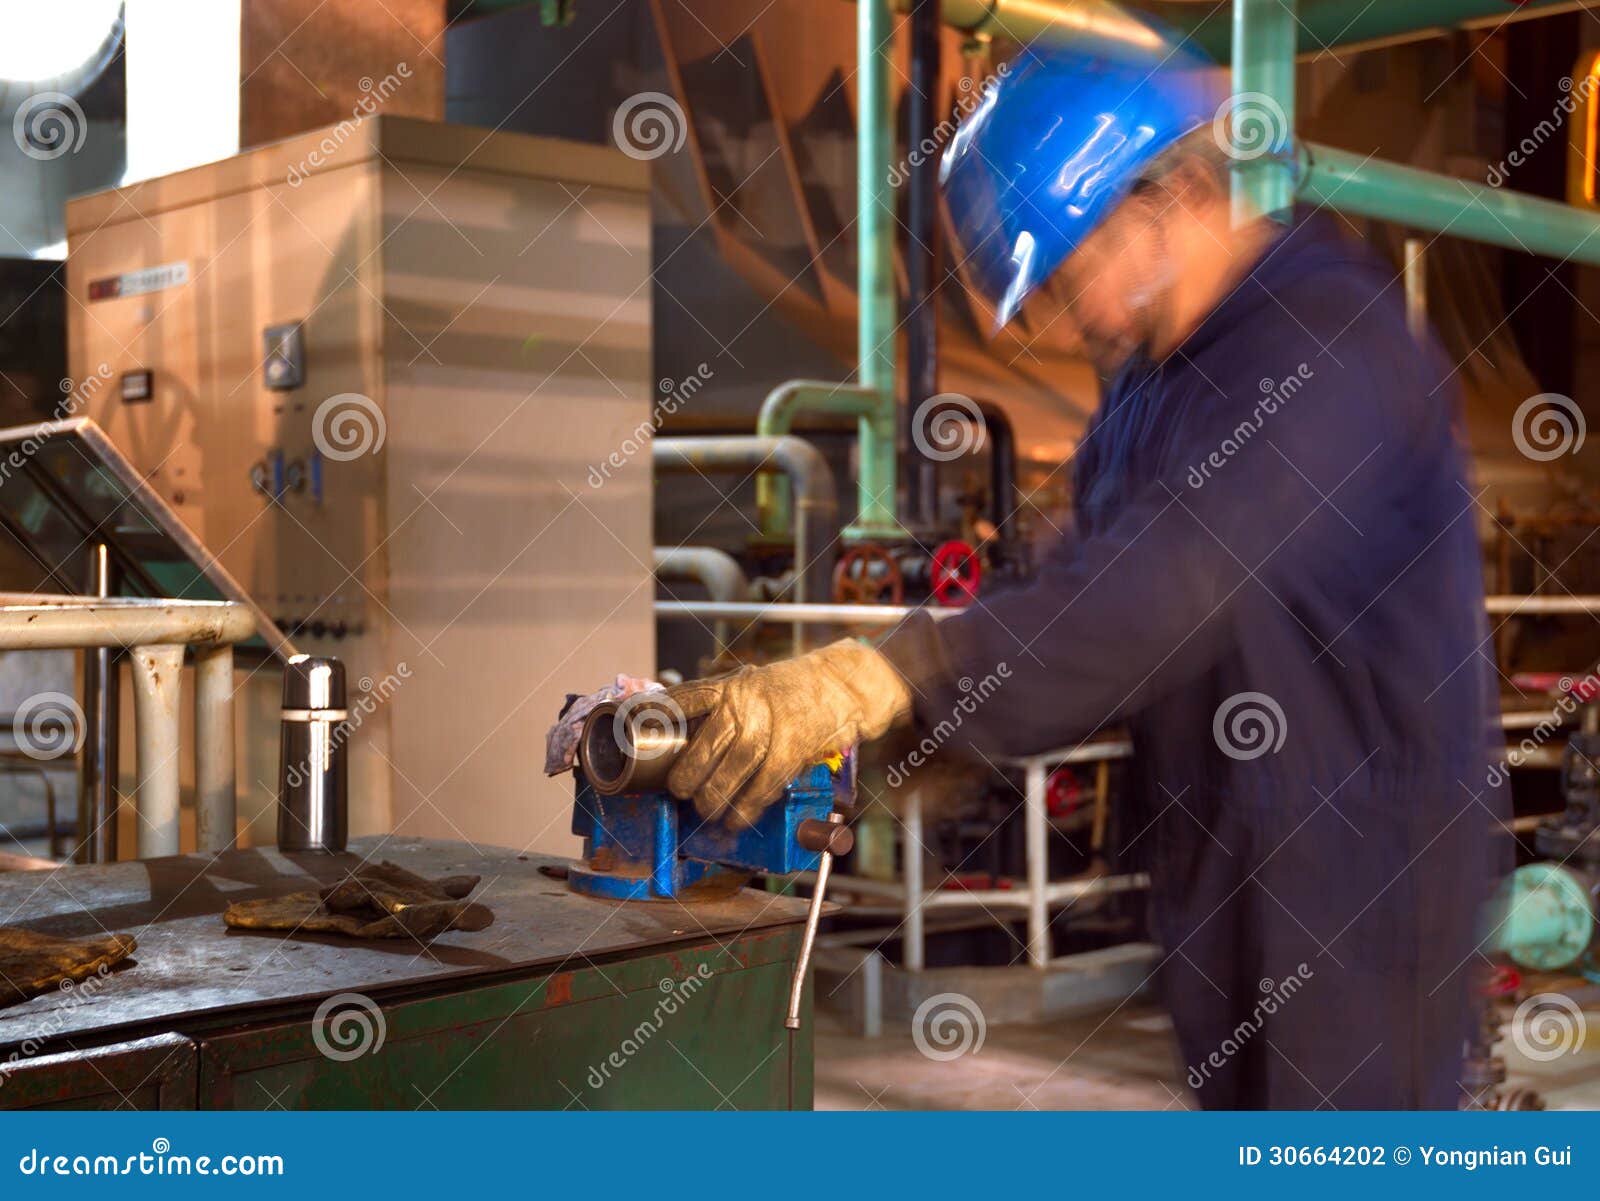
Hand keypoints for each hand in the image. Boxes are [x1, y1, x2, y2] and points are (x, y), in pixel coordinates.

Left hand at [665, 639, 911, 826]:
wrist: (841, 686)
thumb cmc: (790, 690)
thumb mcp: (750, 684)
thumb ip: (719, 706)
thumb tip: (678, 734)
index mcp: (731, 685)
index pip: (687, 698)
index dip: (659, 716)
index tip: (636, 731)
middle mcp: (748, 703)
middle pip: (708, 742)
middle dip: (688, 772)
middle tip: (678, 790)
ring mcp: (772, 726)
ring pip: (734, 768)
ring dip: (715, 795)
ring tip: (705, 810)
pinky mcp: (794, 749)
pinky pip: (764, 785)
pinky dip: (748, 807)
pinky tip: (736, 819)